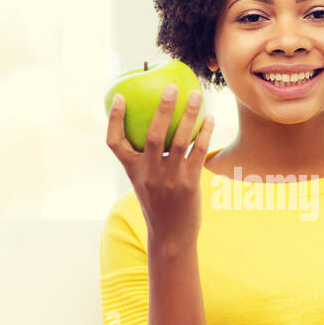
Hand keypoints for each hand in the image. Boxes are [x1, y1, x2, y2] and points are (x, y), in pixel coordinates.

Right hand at [105, 84, 214, 253]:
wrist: (171, 237)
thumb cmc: (158, 205)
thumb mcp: (144, 183)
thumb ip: (147, 160)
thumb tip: (158, 128)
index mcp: (132, 171)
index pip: (114, 143)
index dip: (113, 119)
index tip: (118, 98)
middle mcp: (148, 174)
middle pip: (153, 134)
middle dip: (162, 108)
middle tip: (171, 87)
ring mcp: (169, 179)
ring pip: (179, 140)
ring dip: (189, 115)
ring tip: (197, 96)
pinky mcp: (189, 184)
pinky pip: (197, 152)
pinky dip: (204, 133)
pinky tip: (210, 119)